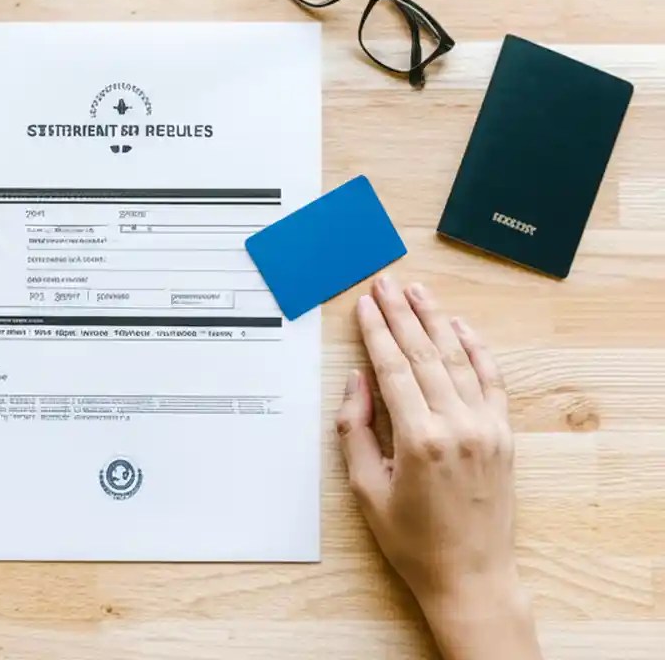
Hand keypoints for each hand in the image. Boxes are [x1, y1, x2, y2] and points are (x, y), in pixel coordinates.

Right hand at [336, 276, 541, 659]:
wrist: (470, 575)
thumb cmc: (412, 541)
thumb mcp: (366, 489)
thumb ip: (356, 430)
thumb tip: (357, 382)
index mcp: (418, 439)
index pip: (392, 369)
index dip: (376, 332)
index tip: (365, 304)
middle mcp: (457, 426)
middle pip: (424, 355)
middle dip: (401, 315)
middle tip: (384, 283)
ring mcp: (485, 428)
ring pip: (457, 359)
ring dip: (435, 321)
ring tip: (417, 291)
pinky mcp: (503, 436)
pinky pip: (490, 380)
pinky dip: (475, 349)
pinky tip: (459, 326)